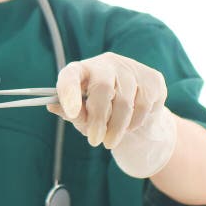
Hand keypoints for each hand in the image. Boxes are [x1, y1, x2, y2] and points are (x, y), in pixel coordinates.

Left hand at [46, 52, 176, 177]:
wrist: (133, 111)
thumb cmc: (98, 111)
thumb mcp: (81, 114)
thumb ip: (71, 112)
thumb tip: (52, 106)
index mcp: (81, 70)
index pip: (70, 76)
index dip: (69, 92)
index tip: (71, 113)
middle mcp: (105, 63)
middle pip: (103, 88)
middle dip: (99, 119)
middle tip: (96, 141)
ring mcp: (131, 68)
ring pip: (126, 101)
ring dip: (118, 127)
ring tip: (111, 140)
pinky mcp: (152, 78)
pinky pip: (145, 105)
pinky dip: (136, 122)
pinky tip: (129, 125)